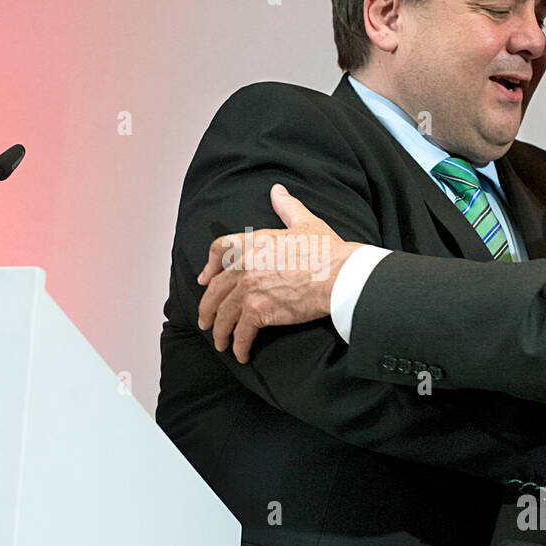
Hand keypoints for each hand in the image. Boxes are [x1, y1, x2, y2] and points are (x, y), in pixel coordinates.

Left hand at [197, 184, 360, 362]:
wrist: (340, 275)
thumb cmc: (328, 250)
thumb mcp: (305, 222)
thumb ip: (287, 207)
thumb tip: (277, 190)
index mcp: (253, 242)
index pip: (218, 250)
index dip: (209, 267)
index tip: (205, 279)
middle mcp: (245, 264)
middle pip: (215, 289)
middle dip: (208, 308)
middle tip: (206, 321)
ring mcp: (248, 289)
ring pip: (223, 315)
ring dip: (220, 332)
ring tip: (221, 343)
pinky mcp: (258, 312)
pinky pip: (241, 333)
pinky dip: (239, 346)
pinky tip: (241, 354)